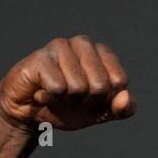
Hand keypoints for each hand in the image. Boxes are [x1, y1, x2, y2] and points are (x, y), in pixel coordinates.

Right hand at [0, 35, 134, 131]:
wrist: (30, 114)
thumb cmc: (68, 108)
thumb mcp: (101, 113)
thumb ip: (122, 109)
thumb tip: (126, 97)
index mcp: (102, 53)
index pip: (119, 81)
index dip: (105, 100)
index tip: (90, 99)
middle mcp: (83, 43)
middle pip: (100, 85)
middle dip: (86, 102)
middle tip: (70, 99)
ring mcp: (60, 47)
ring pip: (78, 87)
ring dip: (66, 102)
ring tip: (55, 95)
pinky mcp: (40, 57)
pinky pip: (58, 88)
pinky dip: (50, 99)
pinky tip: (41, 93)